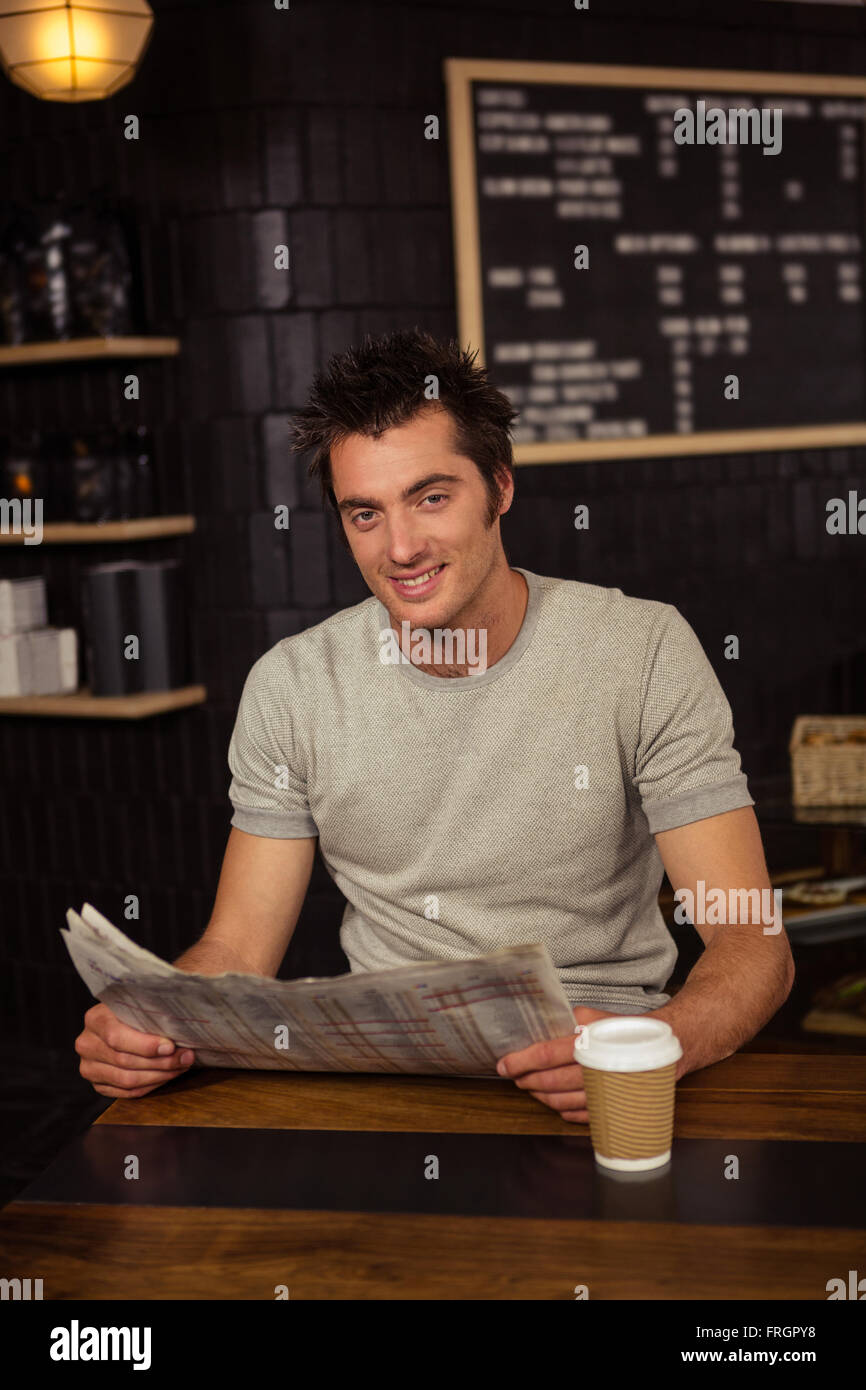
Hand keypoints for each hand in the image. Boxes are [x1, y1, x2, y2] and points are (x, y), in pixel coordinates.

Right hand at [75, 1001, 195, 1097]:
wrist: (119, 1021)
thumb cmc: (135, 1008)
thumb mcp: (140, 1000)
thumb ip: (153, 1006)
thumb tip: (183, 1014)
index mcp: (95, 1019)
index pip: (117, 1037)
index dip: (145, 1045)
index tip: (171, 1047)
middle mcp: (87, 1043)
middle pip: (124, 1060)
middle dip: (160, 1062)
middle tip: (186, 1057)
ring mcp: (89, 1066)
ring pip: (127, 1080)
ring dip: (159, 1075)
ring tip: (181, 1066)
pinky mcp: (98, 1084)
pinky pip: (126, 1092)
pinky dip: (150, 1086)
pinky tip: (167, 1075)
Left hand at [495, 1006, 620, 1122]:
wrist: (669, 1049)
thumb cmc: (631, 1031)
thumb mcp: (598, 1016)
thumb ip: (570, 1021)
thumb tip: (545, 1027)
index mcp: (589, 1045)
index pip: (545, 1055)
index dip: (520, 1061)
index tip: (504, 1065)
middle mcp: (595, 1072)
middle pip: (550, 1082)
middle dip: (527, 1080)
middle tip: (516, 1077)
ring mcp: (605, 1095)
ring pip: (562, 1102)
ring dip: (542, 1097)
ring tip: (533, 1088)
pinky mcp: (614, 1110)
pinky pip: (581, 1117)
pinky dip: (564, 1111)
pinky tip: (556, 1104)